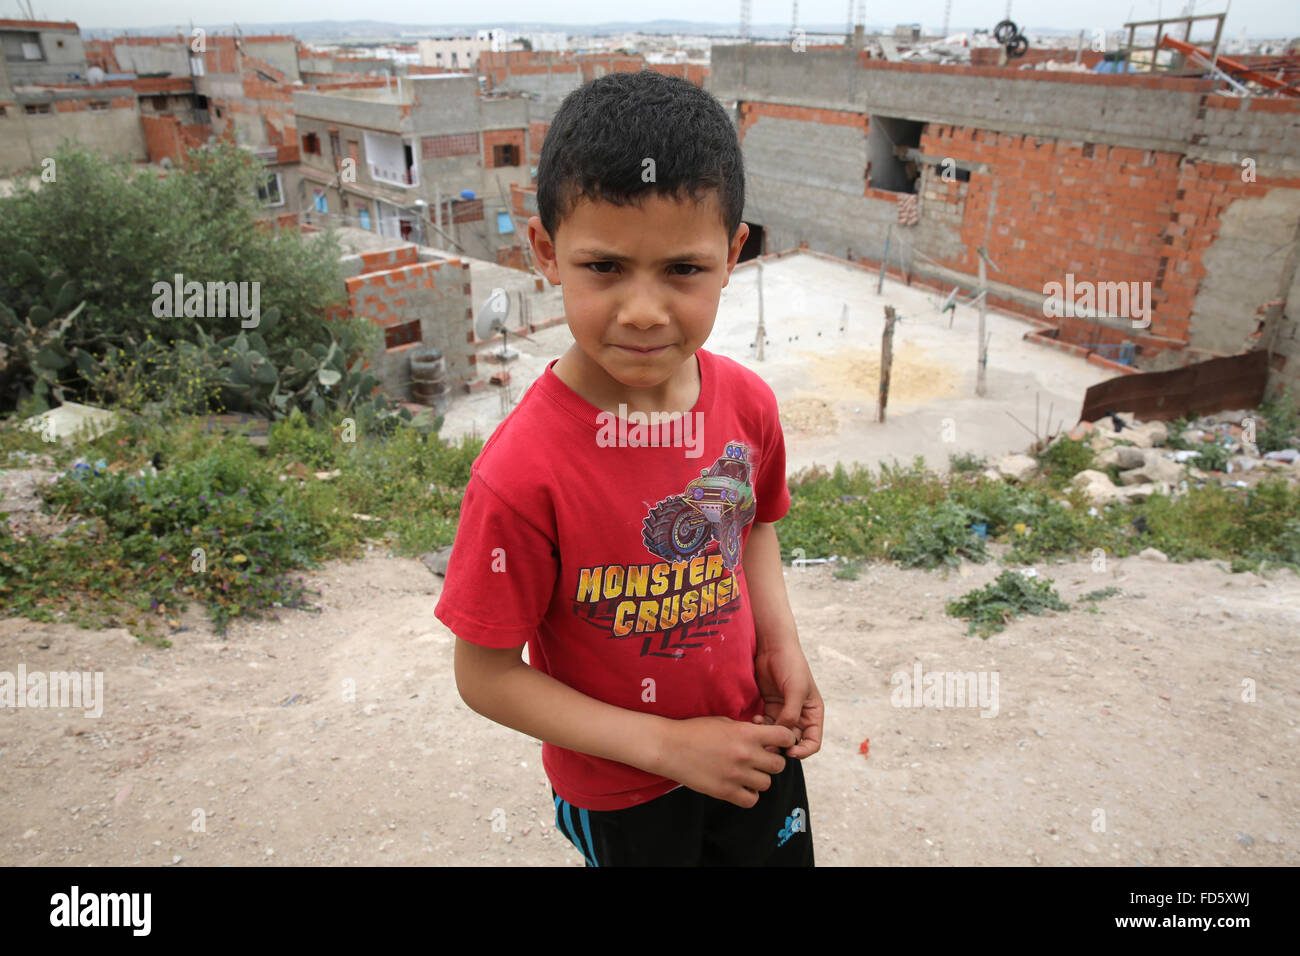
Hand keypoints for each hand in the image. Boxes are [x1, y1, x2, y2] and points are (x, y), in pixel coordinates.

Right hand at [657, 715, 796, 808]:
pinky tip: (741, 786)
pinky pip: (751, 800)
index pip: (785, 738)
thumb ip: (748, 731)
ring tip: (747, 773)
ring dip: (760, 778)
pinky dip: (749, 795)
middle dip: (772, 761)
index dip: (785, 740)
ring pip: (767, 783)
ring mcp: (735, 775)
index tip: (778, 742)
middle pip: (779, 765)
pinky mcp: (725, 792)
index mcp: (746, 733)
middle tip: (760, 759)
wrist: (669, 747)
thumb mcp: (725, 722)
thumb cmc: (695, 731)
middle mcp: (745, 755)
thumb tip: (767, 740)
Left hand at [752, 639, 823, 758]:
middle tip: (768, 745)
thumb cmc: (791, 664)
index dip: (803, 751)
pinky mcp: (770, 707)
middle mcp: (800, 715)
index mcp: (813, 713)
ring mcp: (785, 712)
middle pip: (794, 741)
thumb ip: (791, 714)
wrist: (774, 647)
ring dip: (769, 736)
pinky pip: (767, 725)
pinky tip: (756, 719)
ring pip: (778, 735)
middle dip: (782, 745)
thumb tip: (784, 736)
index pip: (813, 742)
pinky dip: (761, 726)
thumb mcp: (795, 690)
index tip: (789, 751)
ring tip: (760, 728)